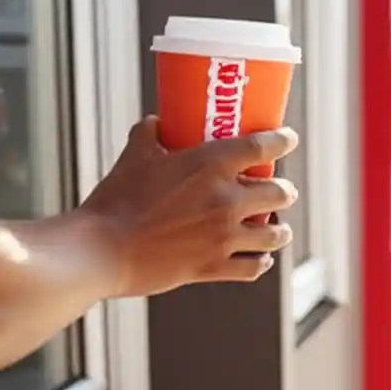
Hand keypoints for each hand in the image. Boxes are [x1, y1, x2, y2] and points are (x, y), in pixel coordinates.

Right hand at [80, 116, 298, 296]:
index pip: (262, 147)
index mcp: (210, 165)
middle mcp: (225, 200)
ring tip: (278, 227)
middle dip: (284, 190)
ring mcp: (223, 237)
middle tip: (280, 190)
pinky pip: (254, 266)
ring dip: (280, 229)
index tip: (288, 139)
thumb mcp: (134, 155)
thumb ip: (150, 134)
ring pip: (275, 234)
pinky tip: (261, 257)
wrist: (102, 250)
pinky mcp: (213, 267)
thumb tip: (157, 122)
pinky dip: (261, 261)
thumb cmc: (115, 199)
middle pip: (280, 193)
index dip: (282, 140)